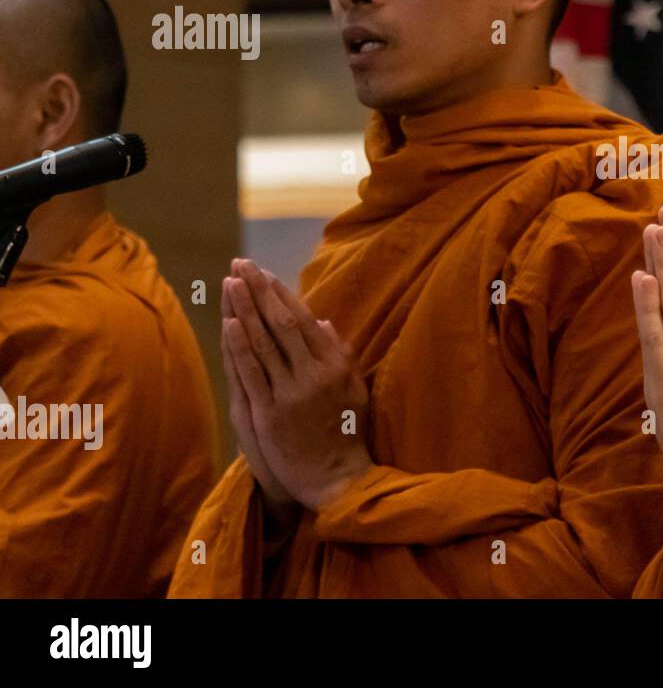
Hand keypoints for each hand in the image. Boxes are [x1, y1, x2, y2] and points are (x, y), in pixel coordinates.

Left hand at [222, 258, 373, 511]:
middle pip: (279, 323)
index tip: (263, 273)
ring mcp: (290, 393)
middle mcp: (313, 374)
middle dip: (258, 291)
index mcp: (335, 364)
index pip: (302, 319)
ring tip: (230, 282)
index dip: (280, 294)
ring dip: (245, 309)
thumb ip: (339, 354)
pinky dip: (240, 346)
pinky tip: (230, 323)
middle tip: (241, 264)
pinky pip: (251, 373)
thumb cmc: (346, 433)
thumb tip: (321, 322)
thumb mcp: (353, 389)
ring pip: (263, 342)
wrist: (338, 478)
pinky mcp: (269, 413)